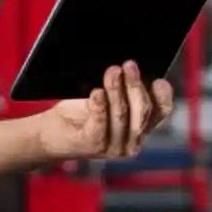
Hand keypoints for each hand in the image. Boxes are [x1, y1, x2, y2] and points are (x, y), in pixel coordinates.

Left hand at [36, 61, 174, 160]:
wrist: (48, 133)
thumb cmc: (80, 112)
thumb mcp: (107, 98)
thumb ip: (123, 89)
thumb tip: (132, 66)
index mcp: (140, 128)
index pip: (161, 112)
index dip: (163, 96)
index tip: (158, 79)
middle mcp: (131, 141)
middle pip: (142, 112)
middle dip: (136, 86)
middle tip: (129, 64)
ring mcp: (113, 147)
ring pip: (121, 115)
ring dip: (117, 90)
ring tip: (112, 71)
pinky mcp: (92, 146)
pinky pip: (100, 124)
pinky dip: (99, 106)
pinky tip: (96, 93)